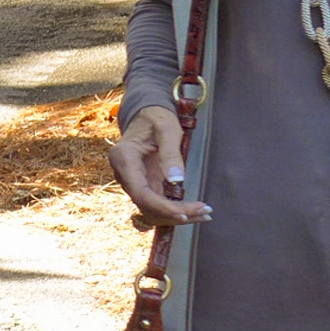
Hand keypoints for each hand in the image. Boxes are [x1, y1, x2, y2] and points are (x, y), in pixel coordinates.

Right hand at [108, 105, 209, 225]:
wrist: (146, 114)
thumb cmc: (156, 118)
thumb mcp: (167, 129)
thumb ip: (171, 154)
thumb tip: (177, 181)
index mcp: (124, 159)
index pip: (141, 194)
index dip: (163, 208)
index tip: (186, 214)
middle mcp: (124, 174)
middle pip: (146, 206)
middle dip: (175, 214)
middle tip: (206, 213)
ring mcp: (132, 182)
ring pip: (151, 210)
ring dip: (176, 216)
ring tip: (204, 214)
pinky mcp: (143, 185)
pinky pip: (156, 204)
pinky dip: (173, 210)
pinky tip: (193, 212)